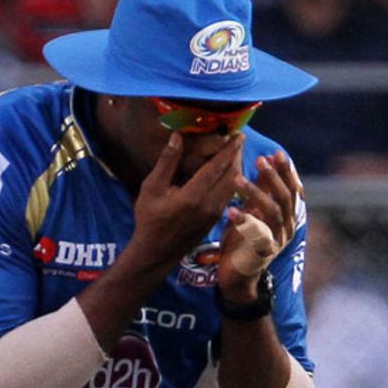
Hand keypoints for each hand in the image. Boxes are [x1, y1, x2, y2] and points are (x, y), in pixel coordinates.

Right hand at [126, 133, 245, 275]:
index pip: (217, 167)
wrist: (156, 253)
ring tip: (236, 152)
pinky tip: (230, 171)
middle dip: (236, 156)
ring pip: (232, 186)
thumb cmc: (149, 219)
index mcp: (193, 196)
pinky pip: (229, 195)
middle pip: (230, 175)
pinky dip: (232, 180)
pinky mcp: (215, 220)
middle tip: (238, 139)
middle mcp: (208, 206)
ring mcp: (214, 215)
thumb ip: (167, 162)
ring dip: (236, 168)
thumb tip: (177, 136)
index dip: (229, 149)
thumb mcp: (151, 188)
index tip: (238, 134)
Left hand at [218, 150, 299, 301]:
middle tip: (260, 160)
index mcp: (287, 217)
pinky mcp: (263, 254)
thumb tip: (266, 161)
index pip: (293, 190)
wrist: (237, 278)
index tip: (277, 153)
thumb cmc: (242, 242)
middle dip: (273, 177)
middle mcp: (287, 229)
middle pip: (285, 198)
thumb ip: (261, 191)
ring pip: (272, 213)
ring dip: (255, 194)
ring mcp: (277, 241)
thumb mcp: (252, 212)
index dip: (287, 172)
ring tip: (237, 180)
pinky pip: (256, 234)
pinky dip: (244, 221)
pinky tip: (231, 211)